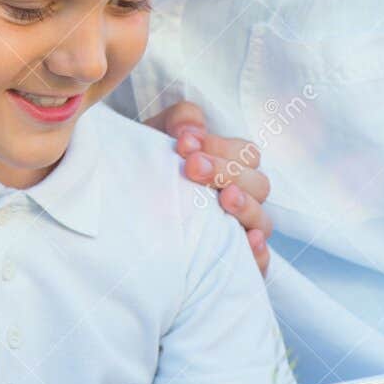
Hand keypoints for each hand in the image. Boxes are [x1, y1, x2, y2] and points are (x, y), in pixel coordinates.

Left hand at [146, 101, 272, 272]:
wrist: (120, 207)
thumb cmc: (149, 168)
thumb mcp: (159, 136)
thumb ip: (179, 120)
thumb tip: (193, 130)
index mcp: (231, 168)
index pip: (246, 154)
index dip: (221, 146)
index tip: (185, 143)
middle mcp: (241, 199)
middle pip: (258, 184)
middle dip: (227, 171)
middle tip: (193, 166)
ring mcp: (239, 232)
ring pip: (263, 220)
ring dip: (246, 206)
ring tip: (224, 198)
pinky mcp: (233, 263)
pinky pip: (260, 262)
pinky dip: (259, 253)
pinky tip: (248, 241)